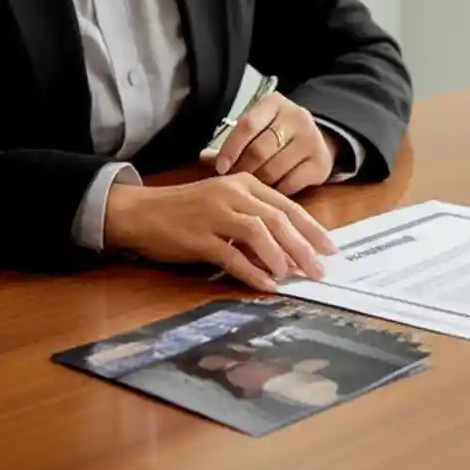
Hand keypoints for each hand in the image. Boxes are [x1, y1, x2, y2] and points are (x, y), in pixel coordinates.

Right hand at [104, 173, 338, 291]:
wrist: (139, 212)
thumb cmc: (186, 210)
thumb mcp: (226, 205)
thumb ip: (256, 220)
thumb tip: (291, 250)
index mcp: (244, 184)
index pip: (288, 206)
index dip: (312, 229)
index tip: (330, 249)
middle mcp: (232, 194)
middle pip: (279, 220)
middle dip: (304, 247)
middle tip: (319, 270)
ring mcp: (214, 214)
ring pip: (259, 233)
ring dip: (281, 257)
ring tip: (294, 276)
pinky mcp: (197, 237)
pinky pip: (232, 256)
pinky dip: (252, 272)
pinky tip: (267, 285)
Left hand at [211, 91, 338, 195]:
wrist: (319, 137)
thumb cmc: (278, 134)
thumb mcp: (258, 128)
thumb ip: (234, 142)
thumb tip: (203, 158)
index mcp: (274, 104)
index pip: (247, 125)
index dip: (230, 149)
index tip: (220, 168)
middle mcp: (296, 118)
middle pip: (260, 150)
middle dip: (243, 169)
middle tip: (235, 182)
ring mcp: (311, 141)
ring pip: (274, 170)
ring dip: (258, 183)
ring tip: (251, 188)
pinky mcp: (321, 163)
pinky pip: (291, 184)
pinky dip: (276, 191)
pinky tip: (270, 192)